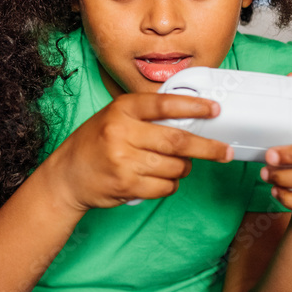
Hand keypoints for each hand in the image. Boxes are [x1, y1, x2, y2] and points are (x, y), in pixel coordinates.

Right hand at [50, 93, 232, 210]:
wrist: (67, 175)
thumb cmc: (95, 144)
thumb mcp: (115, 117)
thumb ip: (146, 116)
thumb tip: (189, 119)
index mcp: (122, 109)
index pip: (165, 104)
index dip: (194, 107)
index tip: (215, 110)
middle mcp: (122, 132)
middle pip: (178, 140)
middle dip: (207, 148)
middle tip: (224, 151)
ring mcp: (124, 160)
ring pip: (175, 167)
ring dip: (183, 169)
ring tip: (175, 166)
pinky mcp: (126, 184)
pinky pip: (164, 187)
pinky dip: (170, 185)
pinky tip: (159, 179)